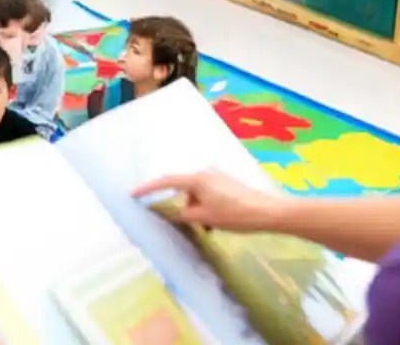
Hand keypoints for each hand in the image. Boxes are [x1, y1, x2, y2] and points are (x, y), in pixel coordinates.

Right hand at [132, 170, 284, 232]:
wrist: (267, 212)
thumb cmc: (234, 214)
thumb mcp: (205, 218)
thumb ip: (185, 214)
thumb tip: (179, 212)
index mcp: (197, 179)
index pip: (166, 182)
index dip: (148, 188)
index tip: (132, 193)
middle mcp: (205, 172)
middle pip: (184, 191)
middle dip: (187, 209)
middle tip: (200, 225)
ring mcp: (217, 176)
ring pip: (198, 196)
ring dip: (199, 211)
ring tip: (213, 226)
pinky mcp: (227, 182)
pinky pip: (208, 195)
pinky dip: (208, 208)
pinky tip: (220, 221)